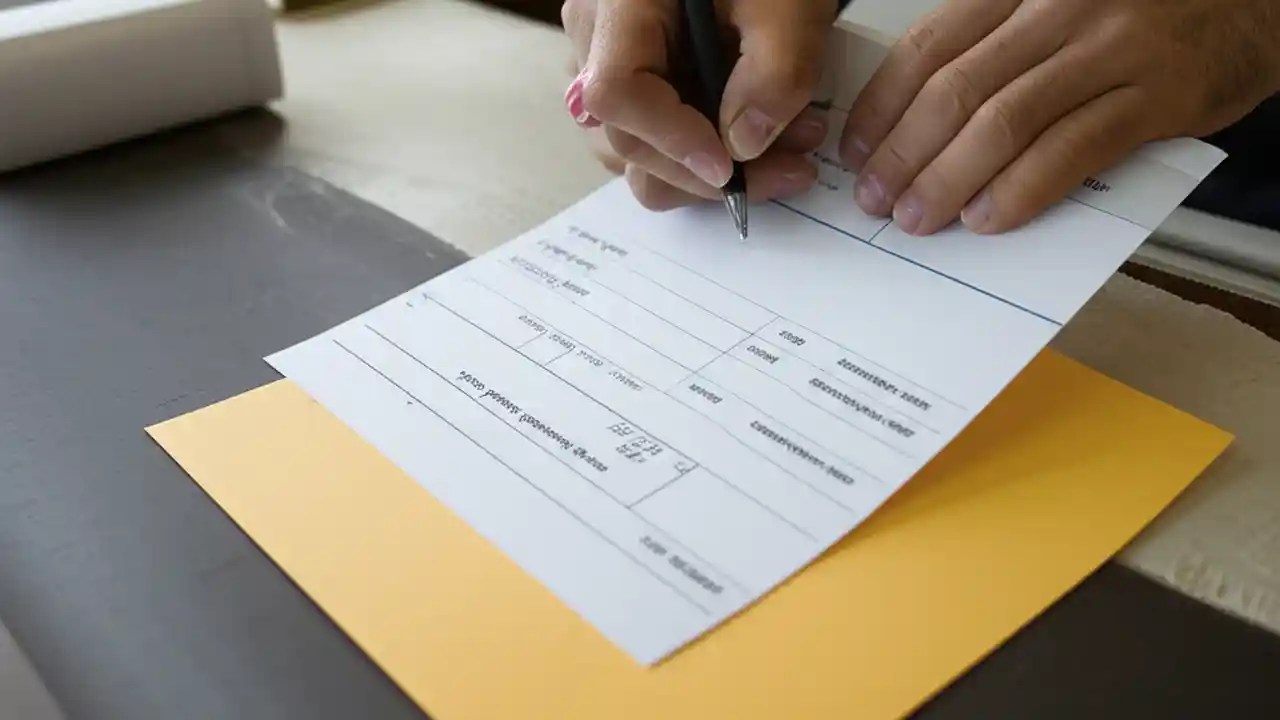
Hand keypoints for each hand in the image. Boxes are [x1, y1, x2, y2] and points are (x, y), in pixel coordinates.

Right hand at [561, 0, 839, 209]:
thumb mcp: (789, 3)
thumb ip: (775, 72)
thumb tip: (744, 146)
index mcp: (620, 1)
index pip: (617, 92)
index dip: (671, 141)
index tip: (729, 168)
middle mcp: (595, 33)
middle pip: (624, 136)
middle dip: (706, 171)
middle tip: (790, 168)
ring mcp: (605, 58)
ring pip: (634, 149)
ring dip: (706, 171)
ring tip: (786, 154)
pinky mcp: (630, 76)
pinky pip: (650, 135)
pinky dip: (702, 151)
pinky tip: (758, 140)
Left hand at [840, 0, 1279, 235]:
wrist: (1252, 4)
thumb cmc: (1141, 16)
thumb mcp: (1058, 10)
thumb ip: (996, 53)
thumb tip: (914, 125)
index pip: (928, 46)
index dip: (882, 106)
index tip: (856, 150)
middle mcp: (1060, 8)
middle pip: (956, 88)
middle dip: (903, 153)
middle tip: (876, 198)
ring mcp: (1110, 49)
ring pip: (1004, 122)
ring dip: (948, 178)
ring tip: (918, 217)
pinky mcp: (1157, 95)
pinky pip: (1071, 149)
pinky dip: (1021, 190)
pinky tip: (989, 217)